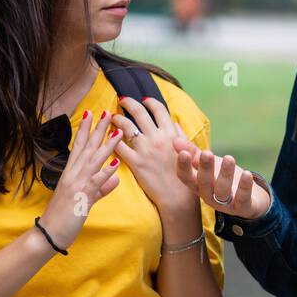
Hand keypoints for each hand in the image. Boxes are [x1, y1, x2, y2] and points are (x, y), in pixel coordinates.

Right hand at [38, 109, 123, 249]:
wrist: (48, 234)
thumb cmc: (64, 217)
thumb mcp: (84, 200)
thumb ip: (100, 189)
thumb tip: (114, 181)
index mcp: (70, 174)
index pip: (79, 147)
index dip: (86, 130)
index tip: (92, 114)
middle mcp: (72, 175)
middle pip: (86, 148)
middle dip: (97, 130)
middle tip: (107, 112)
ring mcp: (76, 185)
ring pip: (93, 161)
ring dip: (106, 146)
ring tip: (118, 132)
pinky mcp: (81, 197)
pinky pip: (95, 183)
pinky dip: (105, 173)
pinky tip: (115, 163)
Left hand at [107, 97, 199, 215]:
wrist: (177, 196)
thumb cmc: (186, 174)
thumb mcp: (188, 151)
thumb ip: (180, 135)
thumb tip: (175, 123)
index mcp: (171, 134)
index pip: (159, 110)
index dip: (150, 102)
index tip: (144, 99)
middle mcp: (157, 138)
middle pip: (139, 113)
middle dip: (129, 103)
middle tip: (122, 100)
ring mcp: (145, 150)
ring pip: (126, 127)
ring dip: (117, 118)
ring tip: (112, 117)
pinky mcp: (135, 162)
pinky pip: (119, 147)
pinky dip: (112, 140)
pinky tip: (108, 137)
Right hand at [171, 133, 270, 220]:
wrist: (249, 201)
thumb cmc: (223, 179)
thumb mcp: (209, 166)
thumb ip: (194, 153)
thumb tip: (175, 139)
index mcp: (198, 185)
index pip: (186, 178)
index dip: (183, 167)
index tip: (184, 153)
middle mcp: (209, 196)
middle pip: (204, 183)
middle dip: (205, 168)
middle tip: (207, 153)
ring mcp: (225, 204)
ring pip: (222, 191)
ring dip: (225, 174)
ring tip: (229, 158)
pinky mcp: (243, 207)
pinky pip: (242, 199)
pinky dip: (244, 187)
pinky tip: (247, 174)